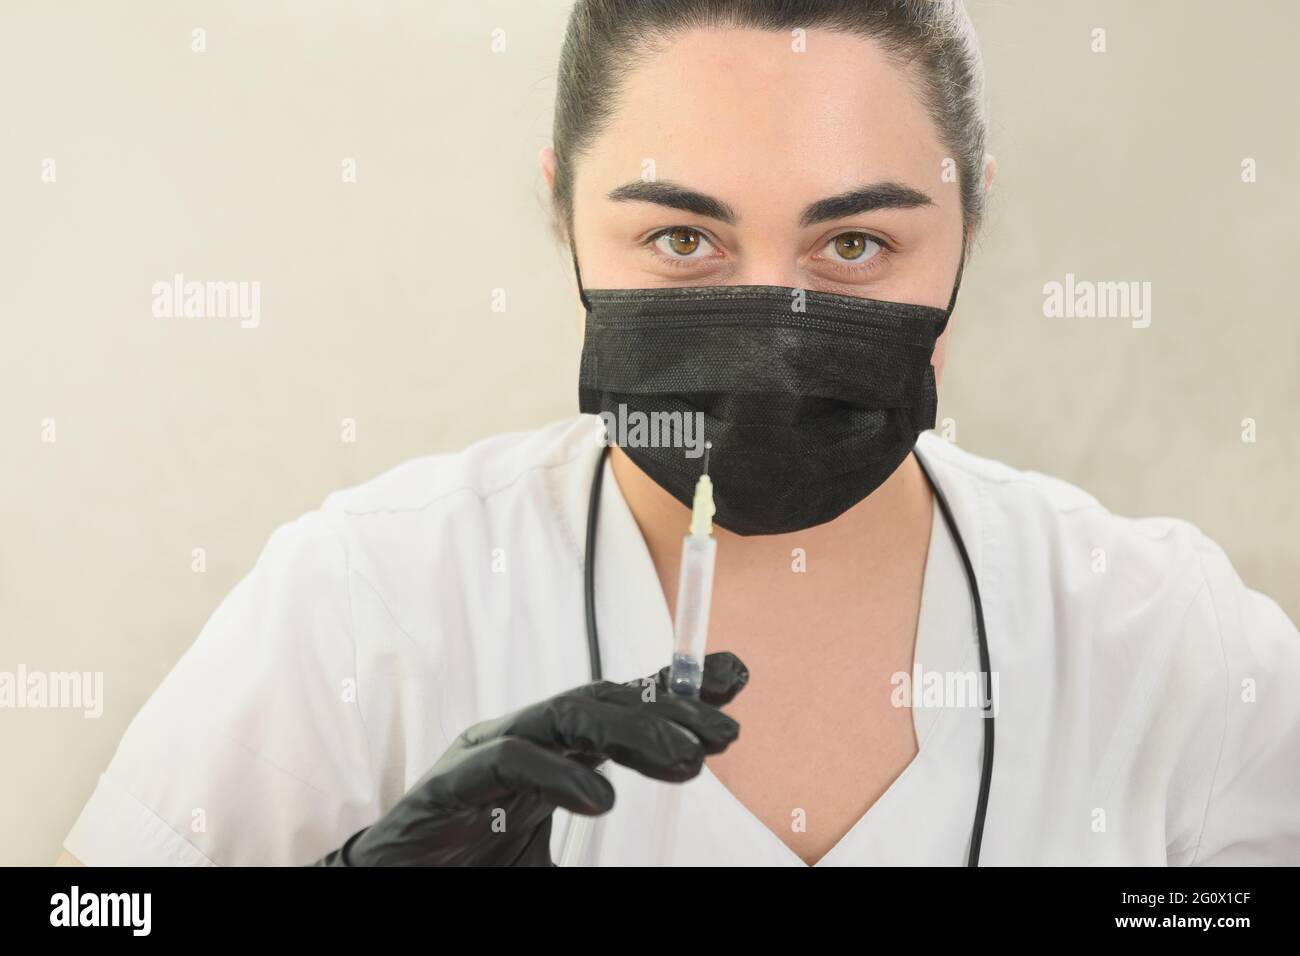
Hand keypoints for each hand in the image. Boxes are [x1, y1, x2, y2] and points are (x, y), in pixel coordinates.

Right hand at [309, 651, 748, 865]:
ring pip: (567, 714)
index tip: (736, 681)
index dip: (678, 688)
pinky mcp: (453, 781)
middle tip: (725, 734)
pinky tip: (600, 797)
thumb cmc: (474, 864)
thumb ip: (609, 861)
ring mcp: (487, 751)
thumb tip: (670, 868)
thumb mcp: (557, 861)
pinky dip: (558, 773)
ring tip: (686, 761)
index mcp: (554, 749)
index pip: (622, 704)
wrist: (396, 884)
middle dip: (670, 710)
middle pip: (605, 701)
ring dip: (632, 731)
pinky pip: (511, 759)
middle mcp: (526, 737)